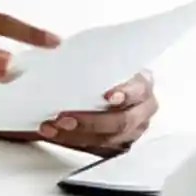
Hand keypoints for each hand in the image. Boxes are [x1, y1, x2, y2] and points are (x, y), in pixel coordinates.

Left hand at [39, 70, 157, 155]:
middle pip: (122, 122)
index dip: (125, 94)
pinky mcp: (118, 146)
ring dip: (76, 135)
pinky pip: (97, 150)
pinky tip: (56, 135)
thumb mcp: (103, 61)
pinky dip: (73, 142)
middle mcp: (143, 109)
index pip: (139, 90)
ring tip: (52, 127)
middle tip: (64, 118)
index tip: (108, 97)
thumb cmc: (105, 73)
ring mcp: (133, 131)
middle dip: (90, 122)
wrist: (104, 89)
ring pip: (107, 140)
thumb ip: (92, 61)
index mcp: (143, 84)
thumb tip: (59, 45)